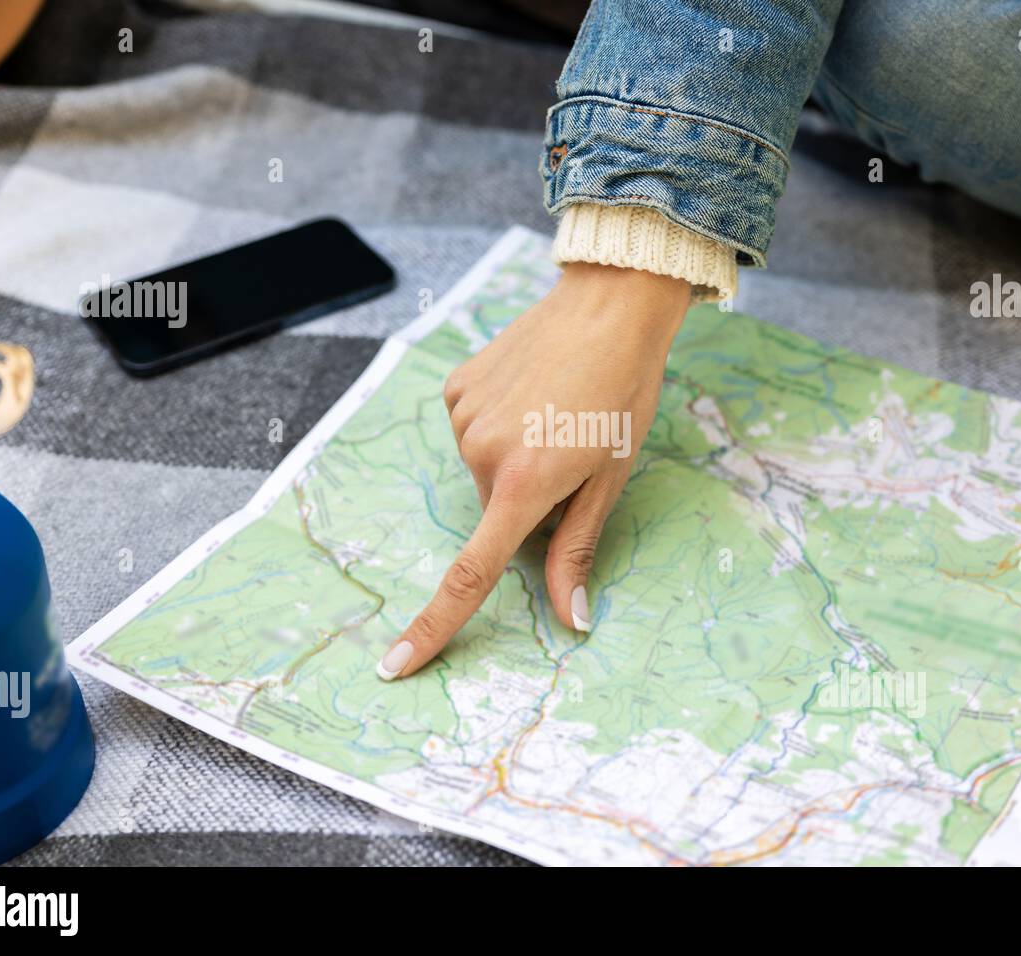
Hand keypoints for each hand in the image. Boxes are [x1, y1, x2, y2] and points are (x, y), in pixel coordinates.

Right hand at [376, 261, 691, 679]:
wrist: (608, 305)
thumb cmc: (624, 395)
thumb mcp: (610, 477)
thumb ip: (579, 549)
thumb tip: (572, 621)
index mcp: (524, 485)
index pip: (471, 574)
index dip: (432, 627)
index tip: (395, 665)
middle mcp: (482, 455)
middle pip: (499, 512)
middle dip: (532, 500)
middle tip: (575, 453)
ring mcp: (463, 419)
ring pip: (487, 470)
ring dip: (516, 459)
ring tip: (557, 412)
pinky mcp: (456, 388)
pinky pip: (475, 429)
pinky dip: (500, 424)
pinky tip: (532, 392)